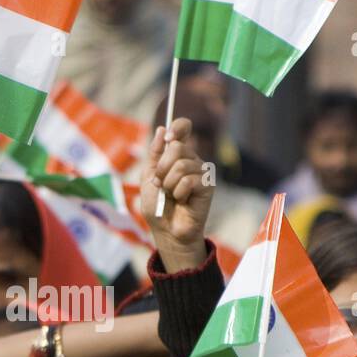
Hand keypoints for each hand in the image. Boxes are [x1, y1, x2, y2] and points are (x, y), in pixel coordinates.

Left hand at [139, 118, 211, 272]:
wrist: (167, 230)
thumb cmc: (158, 206)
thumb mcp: (148, 177)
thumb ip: (154, 154)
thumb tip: (162, 129)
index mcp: (177, 155)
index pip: (183, 128)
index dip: (178, 127)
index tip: (168, 137)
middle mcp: (192, 159)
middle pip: (177, 147)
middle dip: (162, 168)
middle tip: (161, 184)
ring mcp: (201, 172)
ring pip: (182, 165)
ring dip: (169, 184)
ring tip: (172, 195)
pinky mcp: (208, 185)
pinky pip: (189, 180)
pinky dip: (179, 192)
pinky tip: (183, 201)